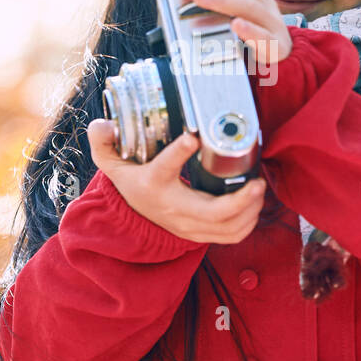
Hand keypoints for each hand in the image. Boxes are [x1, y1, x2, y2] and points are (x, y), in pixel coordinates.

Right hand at [86, 118, 267, 243]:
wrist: (132, 215)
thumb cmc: (131, 183)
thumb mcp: (111, 163)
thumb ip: (103, 142)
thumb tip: (102, 124)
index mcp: (152, 183)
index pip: (163, 168)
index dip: (177, 153)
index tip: (193, 137)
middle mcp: (173, 208)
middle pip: (212, 212)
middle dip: (240, 200)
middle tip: (256, 181)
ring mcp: (189, 225)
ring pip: (227, 228)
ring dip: (249, 211)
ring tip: (258, 189)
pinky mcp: (200, 235)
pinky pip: (231, 236)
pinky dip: (247, 223)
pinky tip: (254, 205)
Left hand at [179, 0, 292, 68]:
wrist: (282, 66)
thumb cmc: (251, 39)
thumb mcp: (236, 17)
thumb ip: (216, 4)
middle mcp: (266, 4)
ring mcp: (273, 24)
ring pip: (250, 6)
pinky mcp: (277, 47)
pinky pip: (264, 37)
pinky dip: (250, 30)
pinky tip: (235, 26)